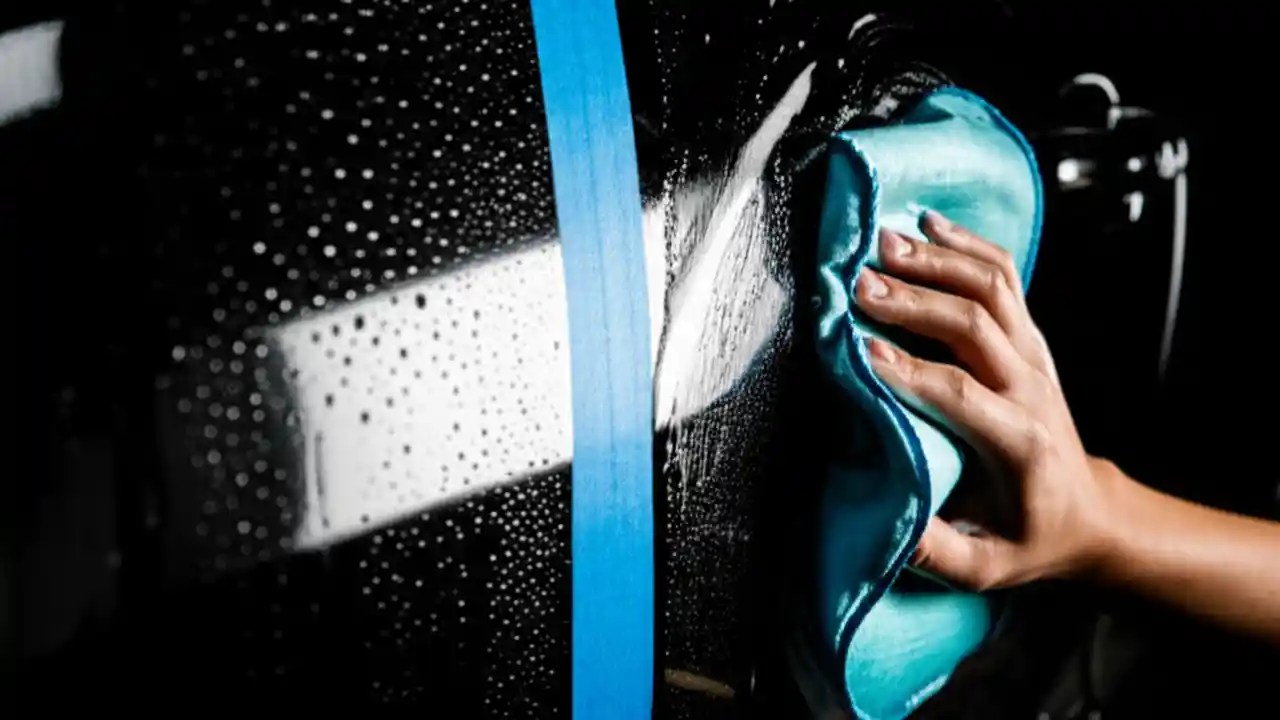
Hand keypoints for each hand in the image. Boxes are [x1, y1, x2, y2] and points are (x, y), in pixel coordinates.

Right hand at [855, 210, 1119, 590]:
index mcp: (1020, 443)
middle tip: (860, 283)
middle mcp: (1032, 389)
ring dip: (936, 261)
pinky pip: (1004, 278)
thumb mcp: (985, 568)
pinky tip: (929, 225)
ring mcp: (1034, 357)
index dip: (908, 369)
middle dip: (914, 301)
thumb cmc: (1029, 538)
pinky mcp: (1029, 340)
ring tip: (884, 242)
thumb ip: (936, 549)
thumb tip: (887, 524)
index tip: (859, 349)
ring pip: (992, 289)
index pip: (960, 393)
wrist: (1088, 511)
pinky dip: (967, 245)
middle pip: (975, 326)